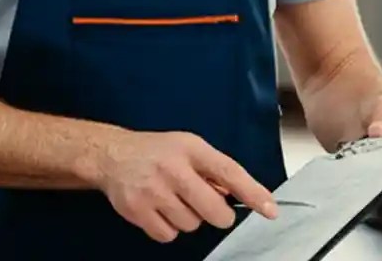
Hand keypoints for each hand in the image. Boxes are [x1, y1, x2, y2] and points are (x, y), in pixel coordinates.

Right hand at [95, 130, 277, 243]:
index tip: (270, 209)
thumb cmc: (157, 152)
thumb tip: (238, 196)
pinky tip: (159, 209)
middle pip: (214, 210)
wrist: (111, 155)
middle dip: (217, 214)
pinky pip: (168, 235)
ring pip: (191, 225)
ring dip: (188, 218)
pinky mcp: (137, 210)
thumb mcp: (188, 147)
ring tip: (173, 200)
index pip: (229, 172)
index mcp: (190, 149)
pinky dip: (167, 228)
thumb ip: (213, 168)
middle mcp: (173, 168)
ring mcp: (153, 190)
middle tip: (207, 205)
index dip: (252, 192)